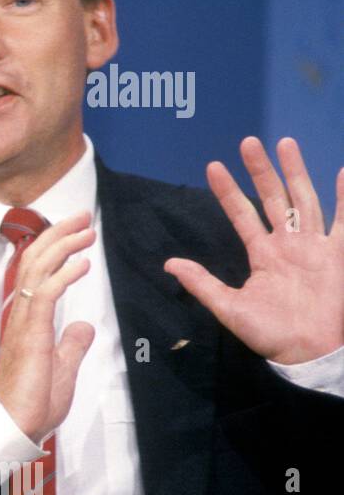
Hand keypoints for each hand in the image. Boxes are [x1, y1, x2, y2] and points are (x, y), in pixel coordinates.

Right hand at [0, 210, 96, 441]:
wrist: (17, 424)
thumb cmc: (34, 402)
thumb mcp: (62, 368)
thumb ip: (71, 345)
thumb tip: (84, 326)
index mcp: (29, 318)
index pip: (38, 270)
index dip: (56, 246)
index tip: (77, 231)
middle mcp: (22, 313)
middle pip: (36, 261)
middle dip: (59, 235)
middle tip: (81, 216)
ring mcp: (24, 322)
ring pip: (38, 271)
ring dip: (63, 247)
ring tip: (86, 231)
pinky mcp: (31, 334)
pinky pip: (46, 295)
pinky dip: (64, 275)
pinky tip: (83, 264)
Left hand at [164, 137, 343, 364]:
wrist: (308, 353)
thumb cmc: (271, 334)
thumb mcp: (230, 308)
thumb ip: (202, 284)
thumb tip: (169, 264)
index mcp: (262, 254)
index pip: (241, 214)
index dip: (228, 192)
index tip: (213, 167)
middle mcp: (288, 244)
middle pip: (273, 198)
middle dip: (261, 171)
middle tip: (248, 141)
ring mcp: (314, 246)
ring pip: (304, 199)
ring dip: (295, 172)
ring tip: (285, 142)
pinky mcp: (338, 254)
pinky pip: (343, 221)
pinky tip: (342, 172)